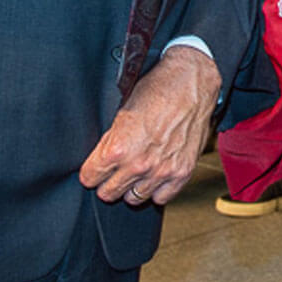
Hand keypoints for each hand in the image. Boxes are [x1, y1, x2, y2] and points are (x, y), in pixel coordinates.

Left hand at [79, 45, 221, 205]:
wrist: (191, 83)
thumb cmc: (157, 90)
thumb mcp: (122, 112)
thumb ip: (110, 141)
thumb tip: (101, 159)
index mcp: (118, 148)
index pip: (90, 178)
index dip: (91, 171)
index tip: (95, 168)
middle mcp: (138, 164)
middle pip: (109, 193)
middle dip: (107, 182)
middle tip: (113, 171)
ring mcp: (162, 171)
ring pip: (133, 198)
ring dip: (131, 186)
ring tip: (135, 172)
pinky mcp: (182, 172)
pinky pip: (161, 197)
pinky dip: (156, 190)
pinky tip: (154, 176)